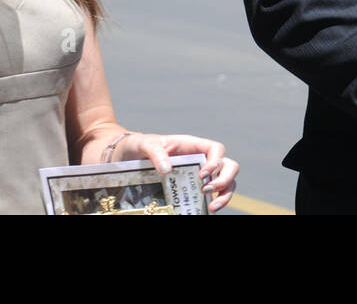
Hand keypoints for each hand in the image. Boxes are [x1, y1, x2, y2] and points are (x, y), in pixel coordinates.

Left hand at [119, 132, 239, 213]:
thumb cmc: (139, 146)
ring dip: (225, 195)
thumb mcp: (145, 145)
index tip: (201, 175)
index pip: (216, 149)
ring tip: (213, 208)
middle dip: (225, 180)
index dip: (215, 162)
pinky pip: (213, 195)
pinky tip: (207, 210)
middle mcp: (201, 159)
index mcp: (193, 146)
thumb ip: (156, 153)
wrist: (127, 158)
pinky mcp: (192, 188)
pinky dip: (215, 202)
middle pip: (229, 166)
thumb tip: (167, 169)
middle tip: (207, 191)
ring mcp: (199, 175)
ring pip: (226, 182)